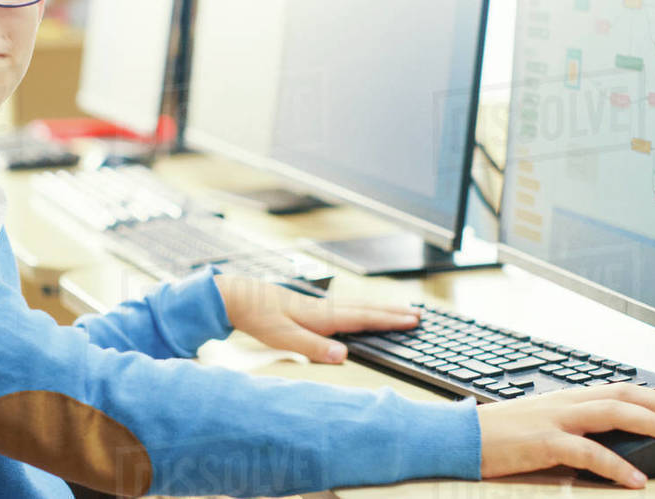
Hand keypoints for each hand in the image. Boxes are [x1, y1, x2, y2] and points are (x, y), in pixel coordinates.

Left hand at [213, 274, 421, 362]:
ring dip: (379, 309)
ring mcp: (316, 307)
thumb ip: (313, 348)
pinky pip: (344, 308)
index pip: (363, 318)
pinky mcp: (307, 308)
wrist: (236, 297)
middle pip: (365, 309)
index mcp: (321, 316)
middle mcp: (323, 309)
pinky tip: (358, 314)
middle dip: (392, 312)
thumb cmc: (257, 316)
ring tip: (398, 311)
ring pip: (355, 307)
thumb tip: (343, 355)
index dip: (389, 320)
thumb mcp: (283, 337)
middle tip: (418, 314)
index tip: (413, 320)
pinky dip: (360, 310)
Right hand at [477, 383, 654, 487]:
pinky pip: (587, 453)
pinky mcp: (543, 443)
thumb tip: (607, 439)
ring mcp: (553, 421)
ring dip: (649, 422)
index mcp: (564, 398)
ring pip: (611, 414)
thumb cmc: (498, 435)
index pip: (617, 389)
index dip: (652, 396)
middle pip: (621, 395)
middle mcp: (563, 403)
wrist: (459, 437)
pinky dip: (615, 466)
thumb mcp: (539, 423)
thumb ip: (570, 426)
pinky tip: (634, 479)